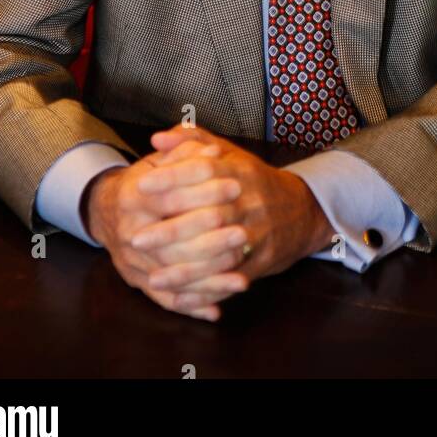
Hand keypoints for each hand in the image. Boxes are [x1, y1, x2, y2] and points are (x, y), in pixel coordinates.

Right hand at [83, 146, 249, 320]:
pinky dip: (192, 305)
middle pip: (172, 242)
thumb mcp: (158, 161)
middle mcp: (129, 232)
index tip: (238, 185)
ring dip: (208, 278)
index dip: (205, 190)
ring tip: (241, 274)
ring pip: (172, 276)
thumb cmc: (144, 182)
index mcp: (132, 197)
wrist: (107, 210)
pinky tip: (218, 307)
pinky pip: (167, 300)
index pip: (171, 196)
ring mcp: (132, 262)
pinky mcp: (138, 283)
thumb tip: (214, 150)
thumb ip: (184, 152)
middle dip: (210, 239)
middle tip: (243, 233)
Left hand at [129, 123, 334, 316]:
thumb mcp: (228, 153)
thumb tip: (156, 140)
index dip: (173, 176)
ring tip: (152, 277)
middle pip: (209, 215)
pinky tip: (180, 297)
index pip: (204, 170)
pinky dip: (206, 291)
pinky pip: (231, 279)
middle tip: (135, 239)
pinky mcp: (262, 261)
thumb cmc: (253, 180)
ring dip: (185, 270)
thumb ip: (192, 141)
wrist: (302, 210)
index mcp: (240, 172)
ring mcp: (258, 233)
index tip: (142, 184)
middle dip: (171, 230)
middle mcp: (250, 202)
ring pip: (219, 253)